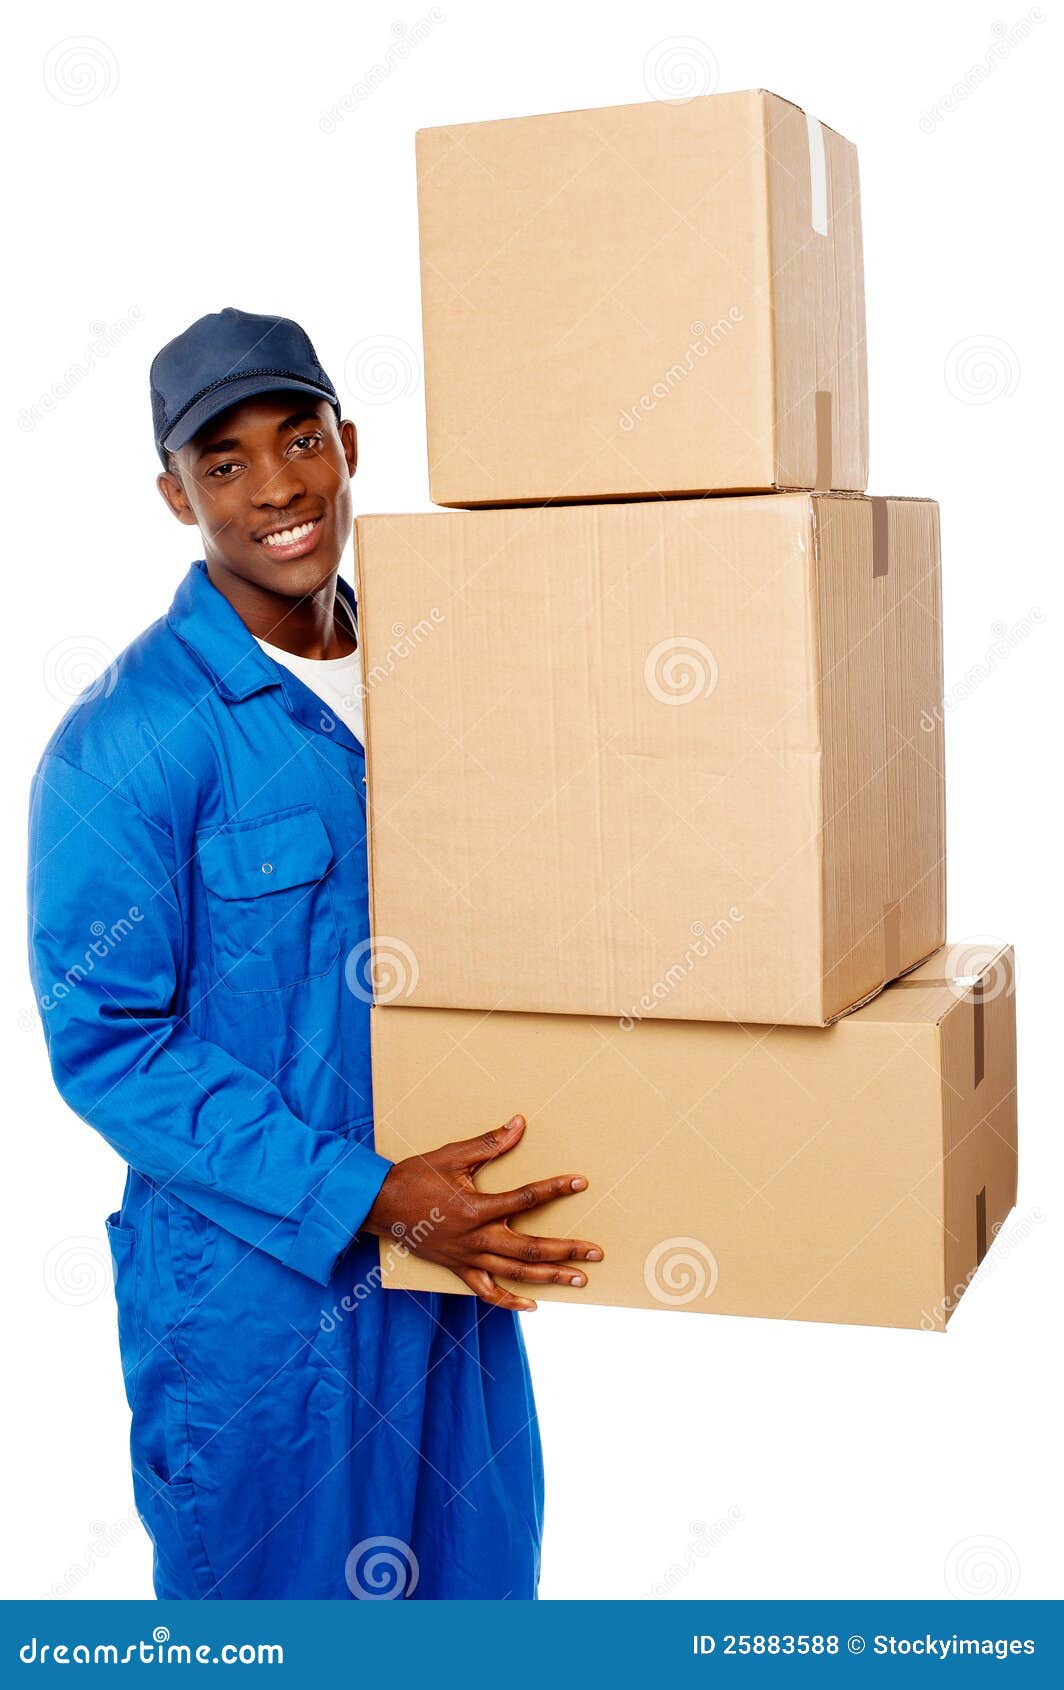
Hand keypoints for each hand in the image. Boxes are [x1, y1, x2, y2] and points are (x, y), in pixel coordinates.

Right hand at [363, 1114, 603, 1310]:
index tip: (580, 1182)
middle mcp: (476, 1239)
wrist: (380, 1206)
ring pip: (516, 1274)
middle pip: (530, 1249)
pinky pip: (487, 1292)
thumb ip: (489, 1144)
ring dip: (550, 1277)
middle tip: (596, 1252)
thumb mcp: (452, 1156)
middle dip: (567, 1251)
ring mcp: (468, 1258)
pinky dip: (511, 1302)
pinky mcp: (459, 1269)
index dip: (554, 1189)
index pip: (525, 1199)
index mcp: (476, 1209)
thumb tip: (519, 1124)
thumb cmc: (416, 1177)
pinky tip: (533, 1305)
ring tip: (580, 1279)